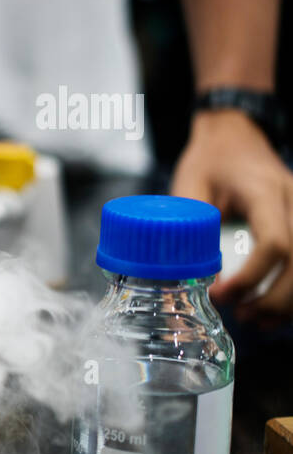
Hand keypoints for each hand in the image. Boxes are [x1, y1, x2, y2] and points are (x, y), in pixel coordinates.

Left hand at [171, 110, 292, 318]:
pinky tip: (274, 310)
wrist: (236, 135)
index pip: (274, 241)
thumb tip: (172, 282)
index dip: (253, 276)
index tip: (222, 295)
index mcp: (263, 191)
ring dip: (288, 301)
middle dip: (275, 298)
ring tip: (256, 319)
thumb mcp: (188, 187)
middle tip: (243, 315)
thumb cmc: (210, 160)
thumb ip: (182, 230)